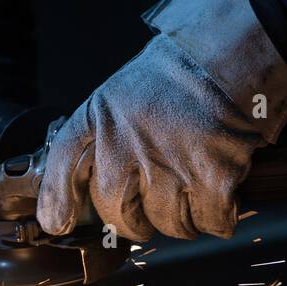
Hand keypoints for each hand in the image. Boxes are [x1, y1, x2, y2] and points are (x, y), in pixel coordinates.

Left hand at [36, 0, 286, 243]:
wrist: (229, 59)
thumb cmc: (176, 80)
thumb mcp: (117, 97)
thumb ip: (92, 141)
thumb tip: (65, 202)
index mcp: (102, 120)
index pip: (66, 166)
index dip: (57, 199)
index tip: (59, 224)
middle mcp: (128, 145)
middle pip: (120, 216)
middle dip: (135, 225)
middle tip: (149, 213)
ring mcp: (170, 165)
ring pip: (169, 226)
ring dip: (181, 221)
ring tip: (190, 196)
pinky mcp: (212, 178)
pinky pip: (210, 223)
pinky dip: (218, 218)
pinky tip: (220, 196)